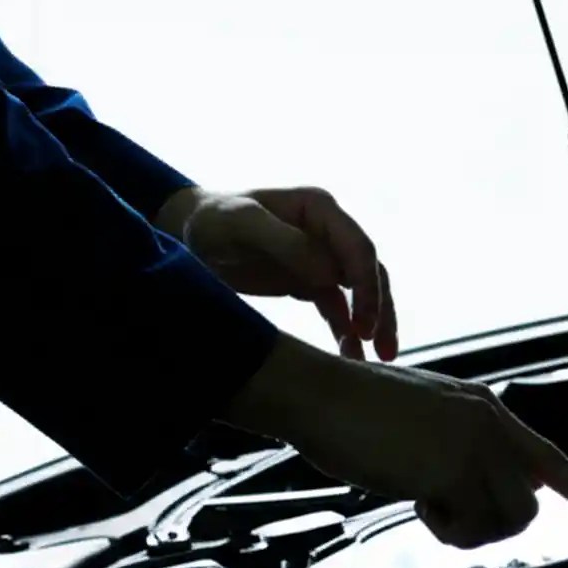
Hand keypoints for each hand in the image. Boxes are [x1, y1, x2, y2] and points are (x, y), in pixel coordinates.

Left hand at [157, 186, 395, 361]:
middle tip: (383, 350)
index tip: (364, 324)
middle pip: (369, 272)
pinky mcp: (307, 282)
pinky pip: (337, 308)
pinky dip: (346, 331)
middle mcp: (327, 231)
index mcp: (320, 209)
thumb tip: (330, 275)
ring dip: (372, 323)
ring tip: (380, 358)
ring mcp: (319, 257)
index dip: (368, 287)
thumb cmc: (211, 219)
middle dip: (380, 310)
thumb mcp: (242, 224)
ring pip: (360, 293)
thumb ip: (286, 243)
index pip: (359, 249)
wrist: (184, 232)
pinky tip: (350, 355)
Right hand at [226, 334, 567, 548]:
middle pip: (528, 506)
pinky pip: (470, 528)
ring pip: (506, 521)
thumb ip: (464, 447)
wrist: (320, 394)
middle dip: (490, 522)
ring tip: (425, 499)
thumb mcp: (425, 419)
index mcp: (486, 408)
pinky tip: (415, 498)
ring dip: (466, 527)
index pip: (549, 458)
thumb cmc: (356, 410)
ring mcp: (475, 445)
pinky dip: (443, 528)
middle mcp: (491, 423)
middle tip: (442, 508)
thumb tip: (488, 489)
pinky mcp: (454, 469)